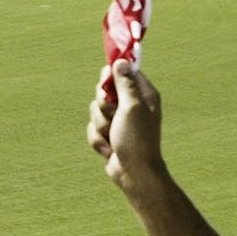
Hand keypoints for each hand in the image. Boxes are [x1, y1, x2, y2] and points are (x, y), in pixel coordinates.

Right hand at [87, 60, 167, 197]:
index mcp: (143, 95)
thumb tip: (121, 62)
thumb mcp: (131, 106)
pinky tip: (110, 149)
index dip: (112, 74)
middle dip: (103, 105)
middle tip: (112, 113)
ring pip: (95, 111)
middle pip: (105, 91)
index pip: (125, 72)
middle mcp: (132, 105)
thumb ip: (124, 83)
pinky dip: (98, 139)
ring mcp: (119, 121)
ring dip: (100, 125)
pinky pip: (93, 128)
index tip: (104, 75)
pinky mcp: (109, 134)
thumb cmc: (137, 139)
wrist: (133, 173)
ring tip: (113, 136)